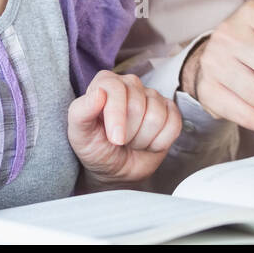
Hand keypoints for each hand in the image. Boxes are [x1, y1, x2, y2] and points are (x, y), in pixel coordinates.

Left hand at [67, 70, 181, 185]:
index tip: (115, 139)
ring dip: (143, 139)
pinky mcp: (169, 110)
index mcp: (105, 83)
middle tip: (119, 141)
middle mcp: (130, 84)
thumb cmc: (95, 148)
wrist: (114, 169)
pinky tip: (148, 143)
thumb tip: (99, 94)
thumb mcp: (79, 135)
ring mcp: (152, 96)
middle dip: (129, 132)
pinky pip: (174, 124)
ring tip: (132, 141)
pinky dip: (159, 142)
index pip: (116, 90)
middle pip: (139, 105)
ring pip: (157, 116)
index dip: (117, 117)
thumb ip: (81, 112)